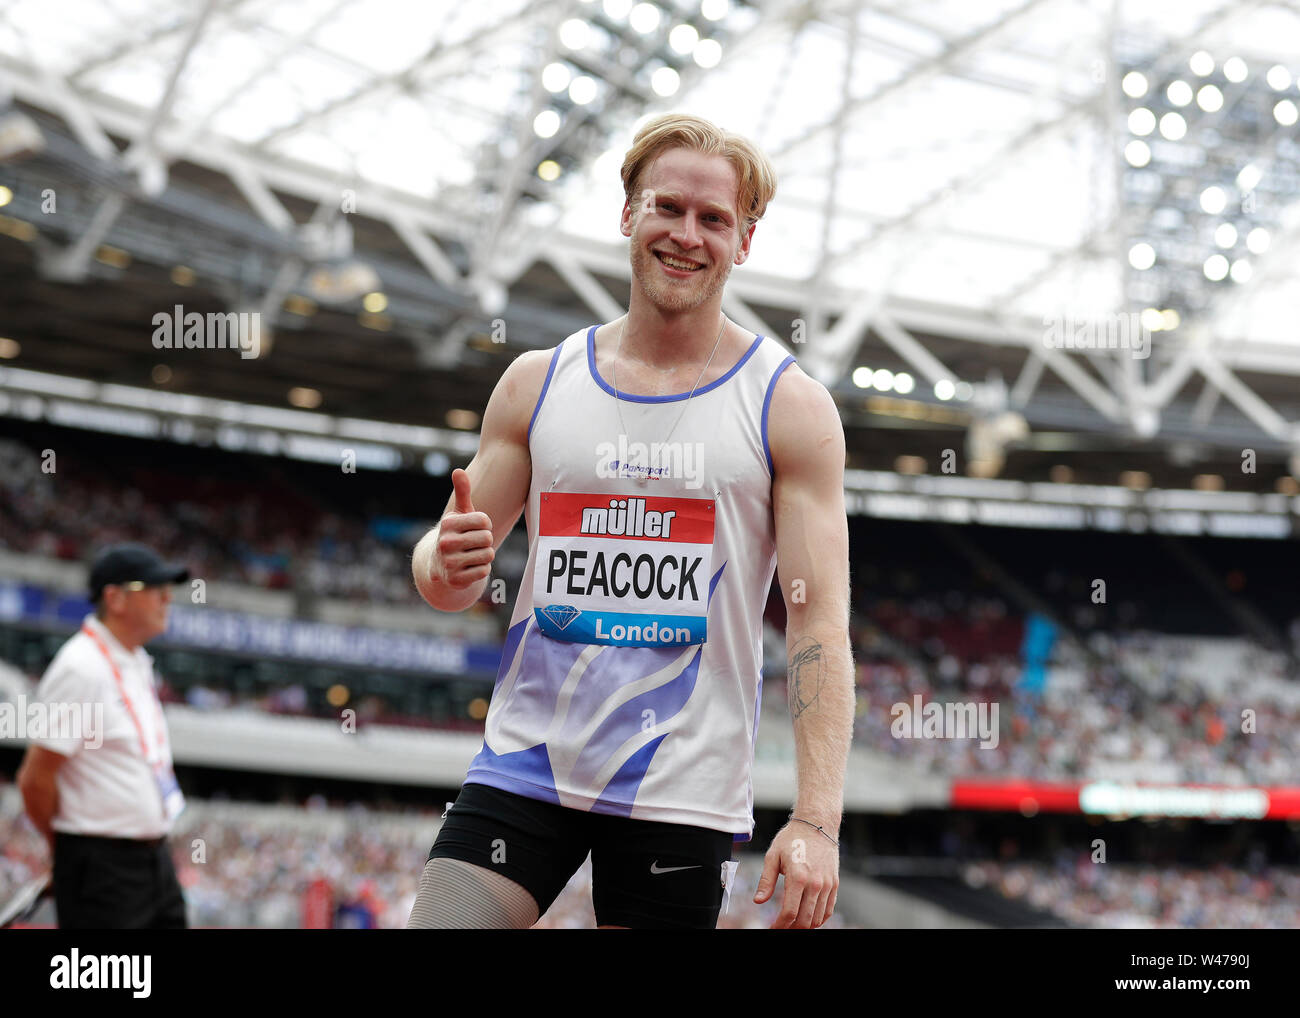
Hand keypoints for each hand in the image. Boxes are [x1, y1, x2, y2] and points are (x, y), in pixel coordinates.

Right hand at [435, 469, 494, 588]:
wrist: (439, 565)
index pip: (484, 520)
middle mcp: (445, 542)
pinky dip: (481, 569)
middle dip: (486, 541)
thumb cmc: (456, 534)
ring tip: (471, 555)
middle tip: (474, 543)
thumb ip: (462, 492)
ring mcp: (449, 562)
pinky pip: (484, 571)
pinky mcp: (456, 579)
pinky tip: (469, 567)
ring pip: (488, 555)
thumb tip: (457, 471)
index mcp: (448, 524)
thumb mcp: (459, 513)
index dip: (485, 524)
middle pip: (487, 538)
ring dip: (484, 556)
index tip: (475, 528)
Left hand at [753, 821, 838, 928]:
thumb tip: (758, 900)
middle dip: (792, 928)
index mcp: (798, 877)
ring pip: (818, 918)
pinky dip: (819, 919)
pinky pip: (829, 909)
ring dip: (806, 925)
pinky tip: (809, 919)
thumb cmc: (792, 838)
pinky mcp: (835, 883)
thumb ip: (766, 881)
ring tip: (794, 925)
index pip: (789, 912)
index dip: (780, 925)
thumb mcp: (773, 856)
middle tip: (782, 927)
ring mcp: (827, 884)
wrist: (817, 824)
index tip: (774, 928)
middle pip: (805, 919)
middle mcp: (815, 883)